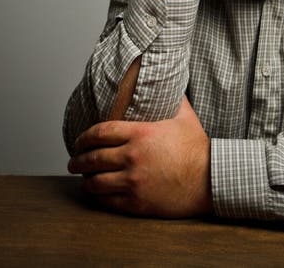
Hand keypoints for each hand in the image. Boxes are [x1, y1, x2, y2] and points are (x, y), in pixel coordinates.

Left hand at [68, 97, 212, 216]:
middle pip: (93, 158)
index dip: (84, 137)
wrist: (210, 179)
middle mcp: (132, 157)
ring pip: (96, 183)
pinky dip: (98, 198)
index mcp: (140, 134)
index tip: (78, 140)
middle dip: (78, 160)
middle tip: (73, 161)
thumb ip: (172, 98)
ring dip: (85, 180)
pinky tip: (97, 194)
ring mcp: (133, 182)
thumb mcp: (185, 116)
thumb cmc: (197, 148)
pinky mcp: (137, 203)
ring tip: (82, 179)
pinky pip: (108, 202)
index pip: (100, 132)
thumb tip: (169, 81)